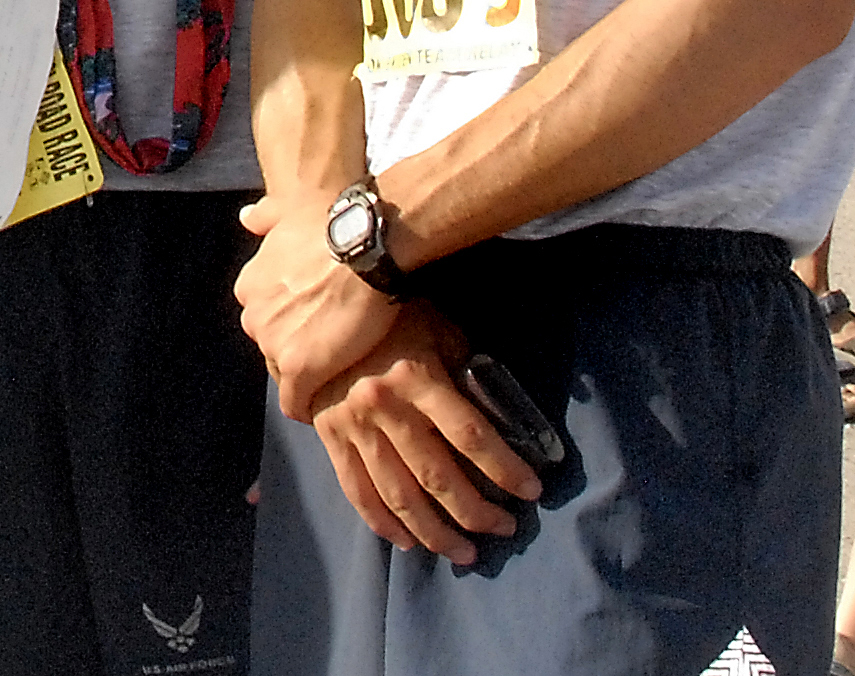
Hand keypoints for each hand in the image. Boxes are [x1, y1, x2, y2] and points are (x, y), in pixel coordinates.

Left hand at [236, 193, 400, 416]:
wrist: (363, 243)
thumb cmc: (333, 225)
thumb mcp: (286, 214)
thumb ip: (264, 219)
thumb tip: (247, 216)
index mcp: (250, 288)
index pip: (268, 323)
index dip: (293, 330)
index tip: (315, 333)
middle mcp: (253, 317)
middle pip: (274, 349)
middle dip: (297, 353)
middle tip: (331, 355)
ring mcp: (273, 344)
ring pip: (285, 375)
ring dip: (307, 378)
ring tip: (338, 378)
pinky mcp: (298, 368)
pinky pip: (297, 402)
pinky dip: (310, 407)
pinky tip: (328, 407)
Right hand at [300, 303, 541, 566]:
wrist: (322, 301)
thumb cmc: (394, 315)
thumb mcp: (440, 332)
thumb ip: (464, 373)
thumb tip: (499, 414)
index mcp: (417, 378)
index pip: (472, 436)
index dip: (505, 469)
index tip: (532, 491)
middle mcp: (384, 406)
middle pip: (438, 476)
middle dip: (476, 512)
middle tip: (504, 529)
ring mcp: (352, 424)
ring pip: (398, 494)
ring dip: (435, 532)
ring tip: (465, 553)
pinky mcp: (329, 435)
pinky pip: (356, 490)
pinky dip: (382, 522)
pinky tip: (408, 542)